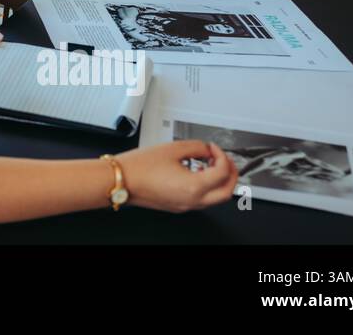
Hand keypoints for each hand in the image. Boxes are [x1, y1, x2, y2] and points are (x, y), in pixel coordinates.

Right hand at [114, 141, 237, 212]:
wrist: (121, 180)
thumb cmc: (140, 167)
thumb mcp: (172, 148)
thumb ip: (196, 147)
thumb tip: (206, 149)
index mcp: (194, 187)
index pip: (222, 172)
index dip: (222, 155)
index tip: (213, 147)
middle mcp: (192, 200)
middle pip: (226, 192)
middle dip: (231, 174)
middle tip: (226, 160)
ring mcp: (186, 206)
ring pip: (216, 198)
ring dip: (220, 181)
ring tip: (212, 165)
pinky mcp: (178, 206)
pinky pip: (202, 199)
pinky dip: (207, 187)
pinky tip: (197, 173)